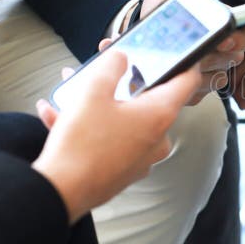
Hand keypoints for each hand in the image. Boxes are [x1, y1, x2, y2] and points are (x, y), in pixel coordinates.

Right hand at [32, 50, 200, 223]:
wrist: (61, 193)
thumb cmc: (81, 145)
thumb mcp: (92, 92)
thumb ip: (111, 66)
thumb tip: (121, 56)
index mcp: (159, 115)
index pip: (187, 81)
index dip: (185, 61)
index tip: (181, 51)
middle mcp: (158, 137)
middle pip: (149, 98)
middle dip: (123, 80)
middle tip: (104, 67)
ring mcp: (142, 156)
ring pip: (125, 117)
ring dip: (100, 101)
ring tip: (71, 89)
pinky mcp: (124, 168)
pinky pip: (111, 138)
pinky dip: (90, 124)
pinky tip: (56, 114)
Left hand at [123, 0, 244, 103]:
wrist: (143, 26)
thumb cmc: (165, 4)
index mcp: (227, 27)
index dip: (243, 39)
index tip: (224, 38)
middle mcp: (225, 52)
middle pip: (234, 59)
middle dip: (215, 55)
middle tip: (197, 50)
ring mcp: (211, 73)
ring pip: (217, 78)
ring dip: (198, 70)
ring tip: (177, 59)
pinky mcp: (196, 91)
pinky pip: (198, 93)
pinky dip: (183, 84)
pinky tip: (169, 73)